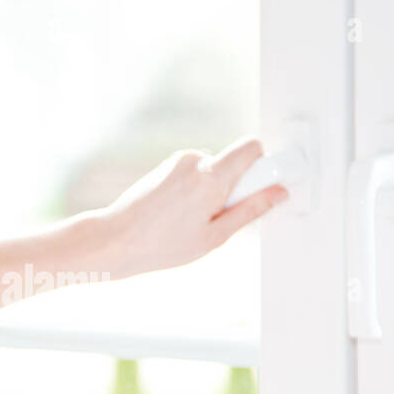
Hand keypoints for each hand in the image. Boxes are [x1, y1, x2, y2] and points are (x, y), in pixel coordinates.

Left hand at [95, 135, 288, 278]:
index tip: (272, 184)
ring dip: (214, 192)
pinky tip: (180, 214)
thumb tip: (279, 194)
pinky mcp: (169, 165)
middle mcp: (195, 160)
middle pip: (236, 162)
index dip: (267, 166)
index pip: (253, 148)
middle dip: (238, 186)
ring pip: (216, 171)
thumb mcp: (215, 236)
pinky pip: (198, 173)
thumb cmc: (160, 244)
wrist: (115, 240)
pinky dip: (198, 190)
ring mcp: (180, 160)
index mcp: (210, 176)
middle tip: (219, 216)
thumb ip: (250, 210)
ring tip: (192, 220)